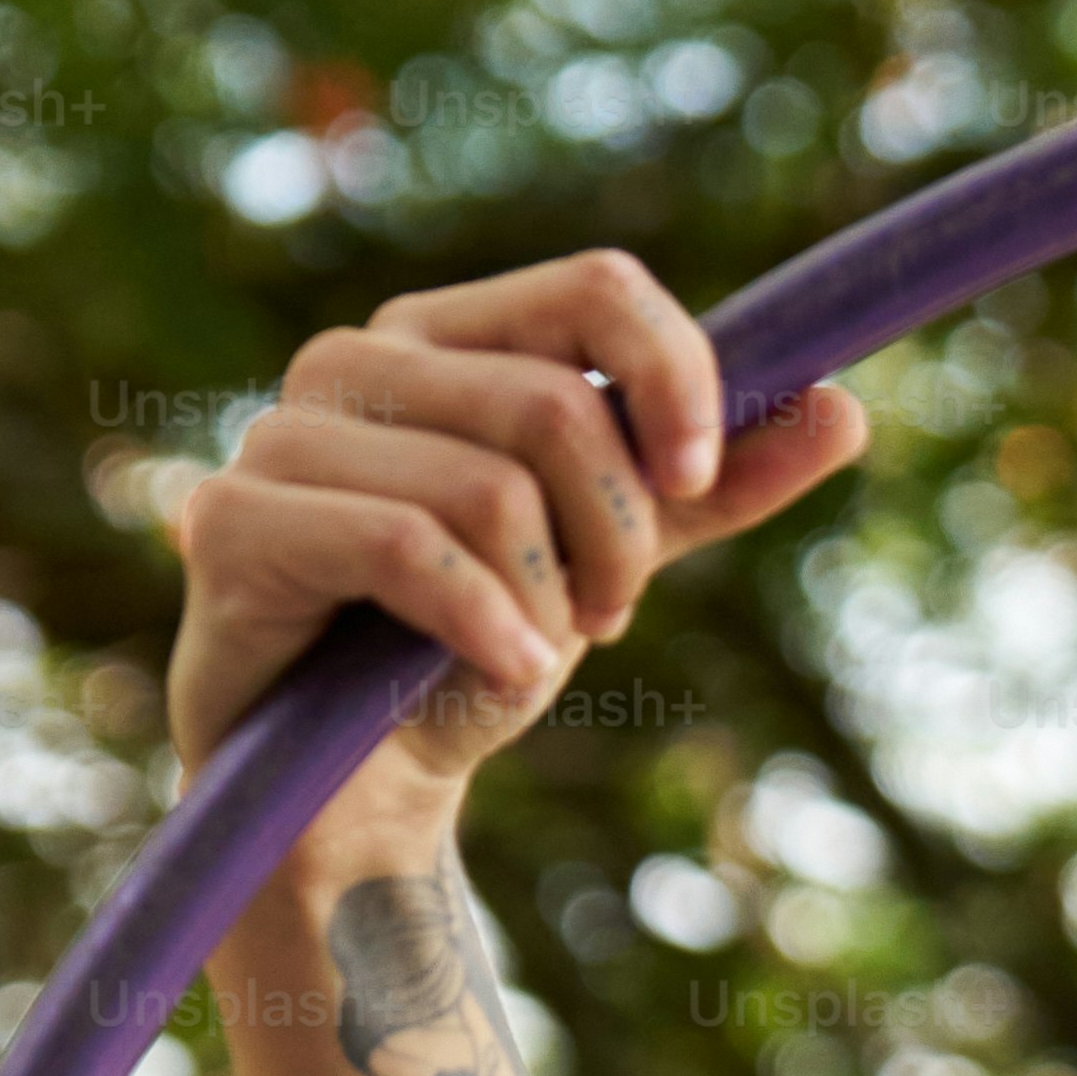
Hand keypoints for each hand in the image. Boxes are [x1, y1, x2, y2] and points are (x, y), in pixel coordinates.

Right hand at [166, 249, 869, 864]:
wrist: (358, 790)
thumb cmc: (469, 651)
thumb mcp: (613, 558)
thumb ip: (709, 485)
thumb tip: (843, 410)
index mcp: (448, 337)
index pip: (596, 285)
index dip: (678, 377)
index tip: (701, 479)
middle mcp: (355, 360)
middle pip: (555, 403)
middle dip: (616, 535)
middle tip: (605, 614)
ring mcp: (281, 433)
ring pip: (490, 486)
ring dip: (546, 599)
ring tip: (528, 650)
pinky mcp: (233, 521)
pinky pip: (409, 549)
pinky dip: (484, 626)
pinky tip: (501, 675)